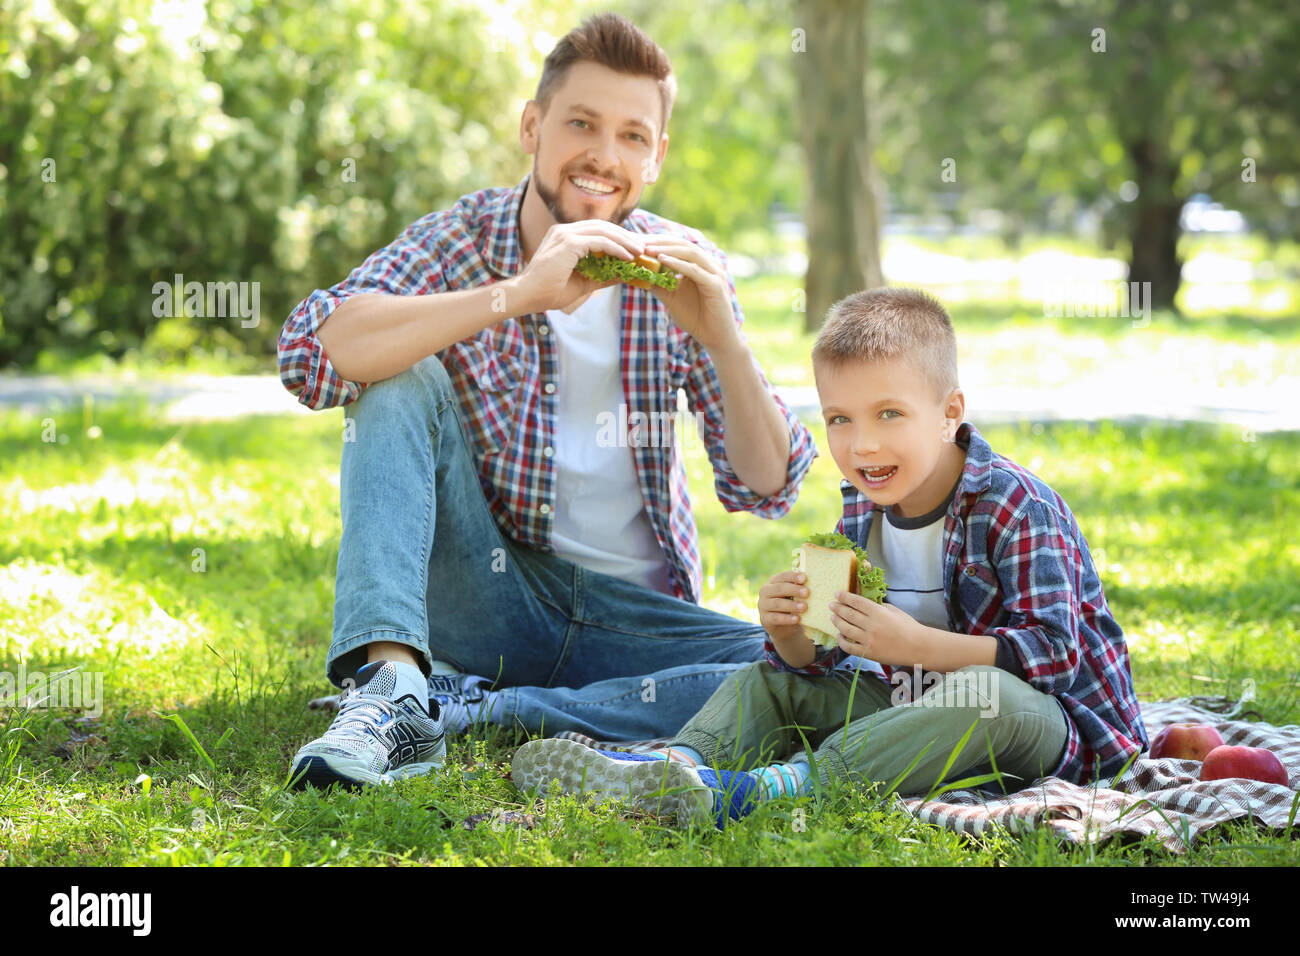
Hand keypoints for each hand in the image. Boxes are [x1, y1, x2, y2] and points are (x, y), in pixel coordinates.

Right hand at [514, 220, 645, 313]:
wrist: (527, 296)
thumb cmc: (549, 292)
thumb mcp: (583, 282)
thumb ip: (603, 276)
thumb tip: (625, 275)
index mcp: (564, 236)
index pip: (597, 230)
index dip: (617, 238)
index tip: (633, 248)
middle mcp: (564, 230)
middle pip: (603, 226)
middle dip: (625, 236)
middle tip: (642, 248)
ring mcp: (566, 234)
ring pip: (604, 231)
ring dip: (624, 241)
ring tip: (640, 252)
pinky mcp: (569, 243)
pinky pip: (600, 242)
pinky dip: (616, 248)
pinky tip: (628, 257)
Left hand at [641, 237, 740, 353]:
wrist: (716, 338)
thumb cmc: (696, 318)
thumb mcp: (671, 298)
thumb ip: (658, 284)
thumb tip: (638, 274)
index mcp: (699, 265)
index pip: (677, 246)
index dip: (657, 241)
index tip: (637, 242)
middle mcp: (708, 265)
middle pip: (683, 244)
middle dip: (660, 241)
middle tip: (639, 242)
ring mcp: (714, 273)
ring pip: (690, 253)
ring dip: (667, 249)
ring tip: (648, 249)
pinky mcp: (716, 285)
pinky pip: (695, 270)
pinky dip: (678, 264)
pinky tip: (662, 260)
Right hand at [758, 570, 810, 643]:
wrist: (782, 626)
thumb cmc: (790, 604)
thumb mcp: (793, 594)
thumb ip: (799, 587)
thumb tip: (814, 580)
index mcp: (773, 582)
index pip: (782, 576)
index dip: (793, 576)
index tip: (804, 578)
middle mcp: (766, 591)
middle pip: (779, 588)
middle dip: (794, 590)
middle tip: (807, 593)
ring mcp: (763, 605)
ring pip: (777, 603)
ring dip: (791, 605)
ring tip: (804, 607)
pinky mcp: (765, 619)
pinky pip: (776, 618)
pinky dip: (787, 619)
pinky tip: (797, 619)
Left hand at [829, 592, 920, 665]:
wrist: (917, 647)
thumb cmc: (907, 626)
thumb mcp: (893, 610)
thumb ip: (877, 606)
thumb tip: (861, 603)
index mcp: (879, 612)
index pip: (856, 602)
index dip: (845, 597)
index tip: (837, 594)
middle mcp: (871, 625)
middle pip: (848, 614)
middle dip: (838, 608)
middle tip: (832, 605)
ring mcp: (869, 640)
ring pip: (845, 629)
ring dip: (837, 622)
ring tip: (833, 617)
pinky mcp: (868, 653)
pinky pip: (849, 647)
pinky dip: (841, 640)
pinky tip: (839, 635)